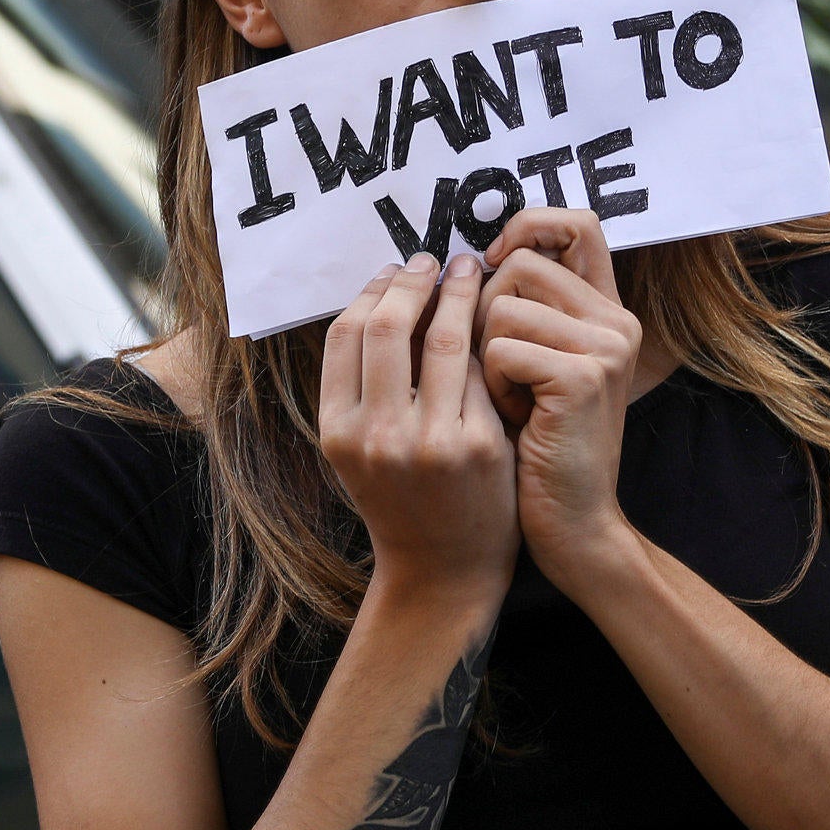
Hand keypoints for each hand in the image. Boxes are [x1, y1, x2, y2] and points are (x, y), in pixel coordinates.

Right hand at [318, 254, 517, 600]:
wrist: (444, 570)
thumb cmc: (402, 500)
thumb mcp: (359, 451)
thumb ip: (363, 386)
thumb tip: (385, 298)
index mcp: (338, 431)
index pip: (346, 334)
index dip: (372, 291)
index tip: (394, 270)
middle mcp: (377, 435)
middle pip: (387, 328)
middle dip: (412, 281)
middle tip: (432, 259)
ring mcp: (431, 442)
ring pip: (442, 340)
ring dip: (456, 294)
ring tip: (468, 272)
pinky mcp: (481, 448)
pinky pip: (481, 373)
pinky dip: (485, 337)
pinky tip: (491, 318)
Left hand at [476, 210, 641, 589]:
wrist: (571, 526)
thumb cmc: (537, 450)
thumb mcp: (532, 370)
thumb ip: (520, 313)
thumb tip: (459, 263)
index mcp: (606, 312)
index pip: (577, 225)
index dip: (527, 227)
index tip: (489, 264)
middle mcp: (616, 321)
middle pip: (519, 265)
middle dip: (484, 315)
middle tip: (499, 372)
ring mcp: (605, 346)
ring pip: (501, 307)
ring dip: (483, 358)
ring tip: (508, 403)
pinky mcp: (583, 376)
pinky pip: (499, 349)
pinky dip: (491, 389)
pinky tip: (516, 422)